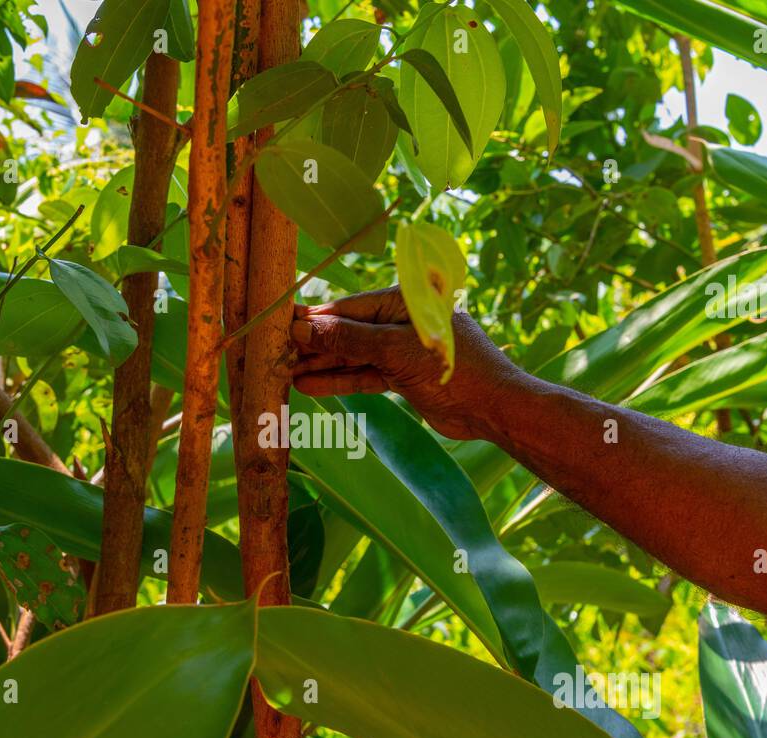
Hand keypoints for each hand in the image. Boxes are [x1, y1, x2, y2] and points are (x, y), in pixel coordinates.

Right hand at [290, 286, 522, 440]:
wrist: (492, 407)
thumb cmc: (450, 368)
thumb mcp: (392, 350)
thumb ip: (346, 340)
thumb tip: (302, 329)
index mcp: (402, 300)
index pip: (348, 307)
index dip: (314, 318)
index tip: (280, 324)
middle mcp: (400, 322)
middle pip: (347, 331)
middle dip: (313, 344)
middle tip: (274, 352)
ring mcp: (401, 350)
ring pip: (353, 355)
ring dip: (321, 365)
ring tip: (283, 372)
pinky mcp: (403, 377)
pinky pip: (365, 375)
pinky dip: (339, 381)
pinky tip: (308, 385)